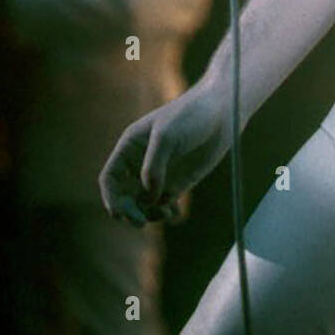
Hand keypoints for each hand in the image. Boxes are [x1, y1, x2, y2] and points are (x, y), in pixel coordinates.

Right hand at [99, 81, 230, 226]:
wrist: (223, 112)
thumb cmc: (192, 115)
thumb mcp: (167, 136)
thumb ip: (154, 166)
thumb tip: (148, 196)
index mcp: (131, 147)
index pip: (110, 178)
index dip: (111, 198)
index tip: (119, 214)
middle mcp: (142, 162)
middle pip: (124, 196)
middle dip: (129, 211)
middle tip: (141, 222)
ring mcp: (160, 173)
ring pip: (144, 204)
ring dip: (149, 214)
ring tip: (167, 213)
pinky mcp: (179, 181)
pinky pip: (166, 204)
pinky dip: (167, 213)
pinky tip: (175, 213)